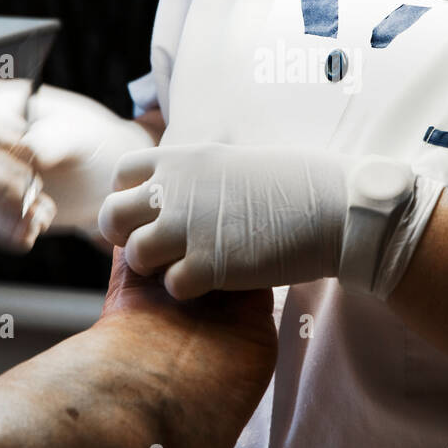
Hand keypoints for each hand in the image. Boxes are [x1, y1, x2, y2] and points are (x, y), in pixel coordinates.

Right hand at [0, 79, 155, 251]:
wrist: (107, 178)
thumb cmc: (95, 142)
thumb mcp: (83, 133)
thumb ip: (53, 136)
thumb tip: (27, 149)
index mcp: (6, 106)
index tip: (21, 143)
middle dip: (2, 179)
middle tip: (36, 186)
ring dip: (10, 210)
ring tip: (45, 213)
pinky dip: (10, 231)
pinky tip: (34, 231)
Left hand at [98, 141, 351, 296]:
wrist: (334, 206)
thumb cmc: (296, 182)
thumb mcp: (234, 160)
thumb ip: (198, 174)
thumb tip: (183, 184)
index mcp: (182, 158)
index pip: (122, 175)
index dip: (131, 197)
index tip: (153, 212)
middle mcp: (176, 189)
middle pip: (113, 215)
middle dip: (128, 236)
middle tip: (159, 247)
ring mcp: (189, 227)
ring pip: (135, 254)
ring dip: (155, 266)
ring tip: (184, 266)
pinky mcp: (208, 264)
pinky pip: (170, 285)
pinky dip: (186, 289)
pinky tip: (211, 282)